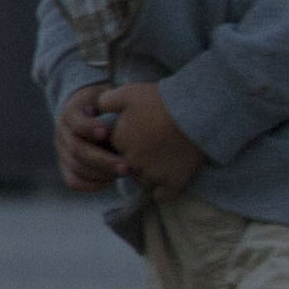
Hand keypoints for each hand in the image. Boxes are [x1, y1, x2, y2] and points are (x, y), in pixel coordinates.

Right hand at [54, 85, 122, 192]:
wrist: (91, 112)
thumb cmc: (108, 105)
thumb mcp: (109, 96)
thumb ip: (115, 102)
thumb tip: (128, 114)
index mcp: (70, 113)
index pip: (75, 122)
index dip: (89, 128)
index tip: (107, 132)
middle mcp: (62, 133)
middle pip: (76, 150)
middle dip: (103, 160)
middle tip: (126, 167)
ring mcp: (62, 151)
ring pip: (76, 168)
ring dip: (101, 173)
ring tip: (124, 173)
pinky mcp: (66, 167)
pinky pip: (74, 181)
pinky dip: (92, 184)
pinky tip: (110, 180)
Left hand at [95, 81, 206, 197]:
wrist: (196, 112)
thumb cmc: (159, 100)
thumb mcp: (127, 93)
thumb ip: (105, 101)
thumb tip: (92, 110)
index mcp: (119, 142)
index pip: (113, 147)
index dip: (124, 140)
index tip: (138, 131)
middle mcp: (132, 162)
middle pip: (127, 165)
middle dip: (135, 157)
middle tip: (152, 144)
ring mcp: (153, 174)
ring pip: (143, 180)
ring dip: (147, 174)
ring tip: (162, 159)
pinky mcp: (175, 182)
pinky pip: (162, 195)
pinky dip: (163, 190)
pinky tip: (167, 180)